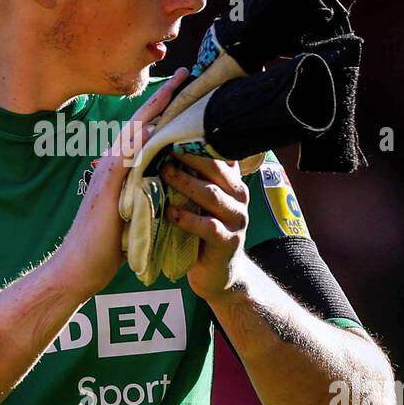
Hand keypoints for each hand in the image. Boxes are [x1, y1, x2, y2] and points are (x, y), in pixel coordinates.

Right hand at [50, 69, 190, 296]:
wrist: (80, 267)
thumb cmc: (107, 242)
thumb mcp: (133, 208)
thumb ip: (145, 188)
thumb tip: (164, 177)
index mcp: (122, 168)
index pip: (146, 131)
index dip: (165, 109)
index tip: (185, 88)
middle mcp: (113, 165)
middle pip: (141, 124)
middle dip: (163, 98)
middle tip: (185, 72)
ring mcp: (107, 175)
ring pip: (133, 134)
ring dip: (154, 110)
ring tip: (175, 87)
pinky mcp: (105, 190)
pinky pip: (123, 160)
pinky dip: (137, 142)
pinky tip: (151, 126)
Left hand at [160, 153, 250, 302]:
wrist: (217, 274)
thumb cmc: (203, 230)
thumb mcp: (202, 201)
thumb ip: (197, 177)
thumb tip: (172, 144)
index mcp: (232, 183)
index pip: (218, 156)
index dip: (198, 143)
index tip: (175, 131)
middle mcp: (239, 198)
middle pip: (217, 170)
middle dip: (191, 157)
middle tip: (166, 147)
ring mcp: (236, 221)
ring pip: (212, 196)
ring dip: (186, 183)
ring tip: (164, 173)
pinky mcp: (227, 243)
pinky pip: (209, 226)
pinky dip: (188, 219)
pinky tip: (171, 212)